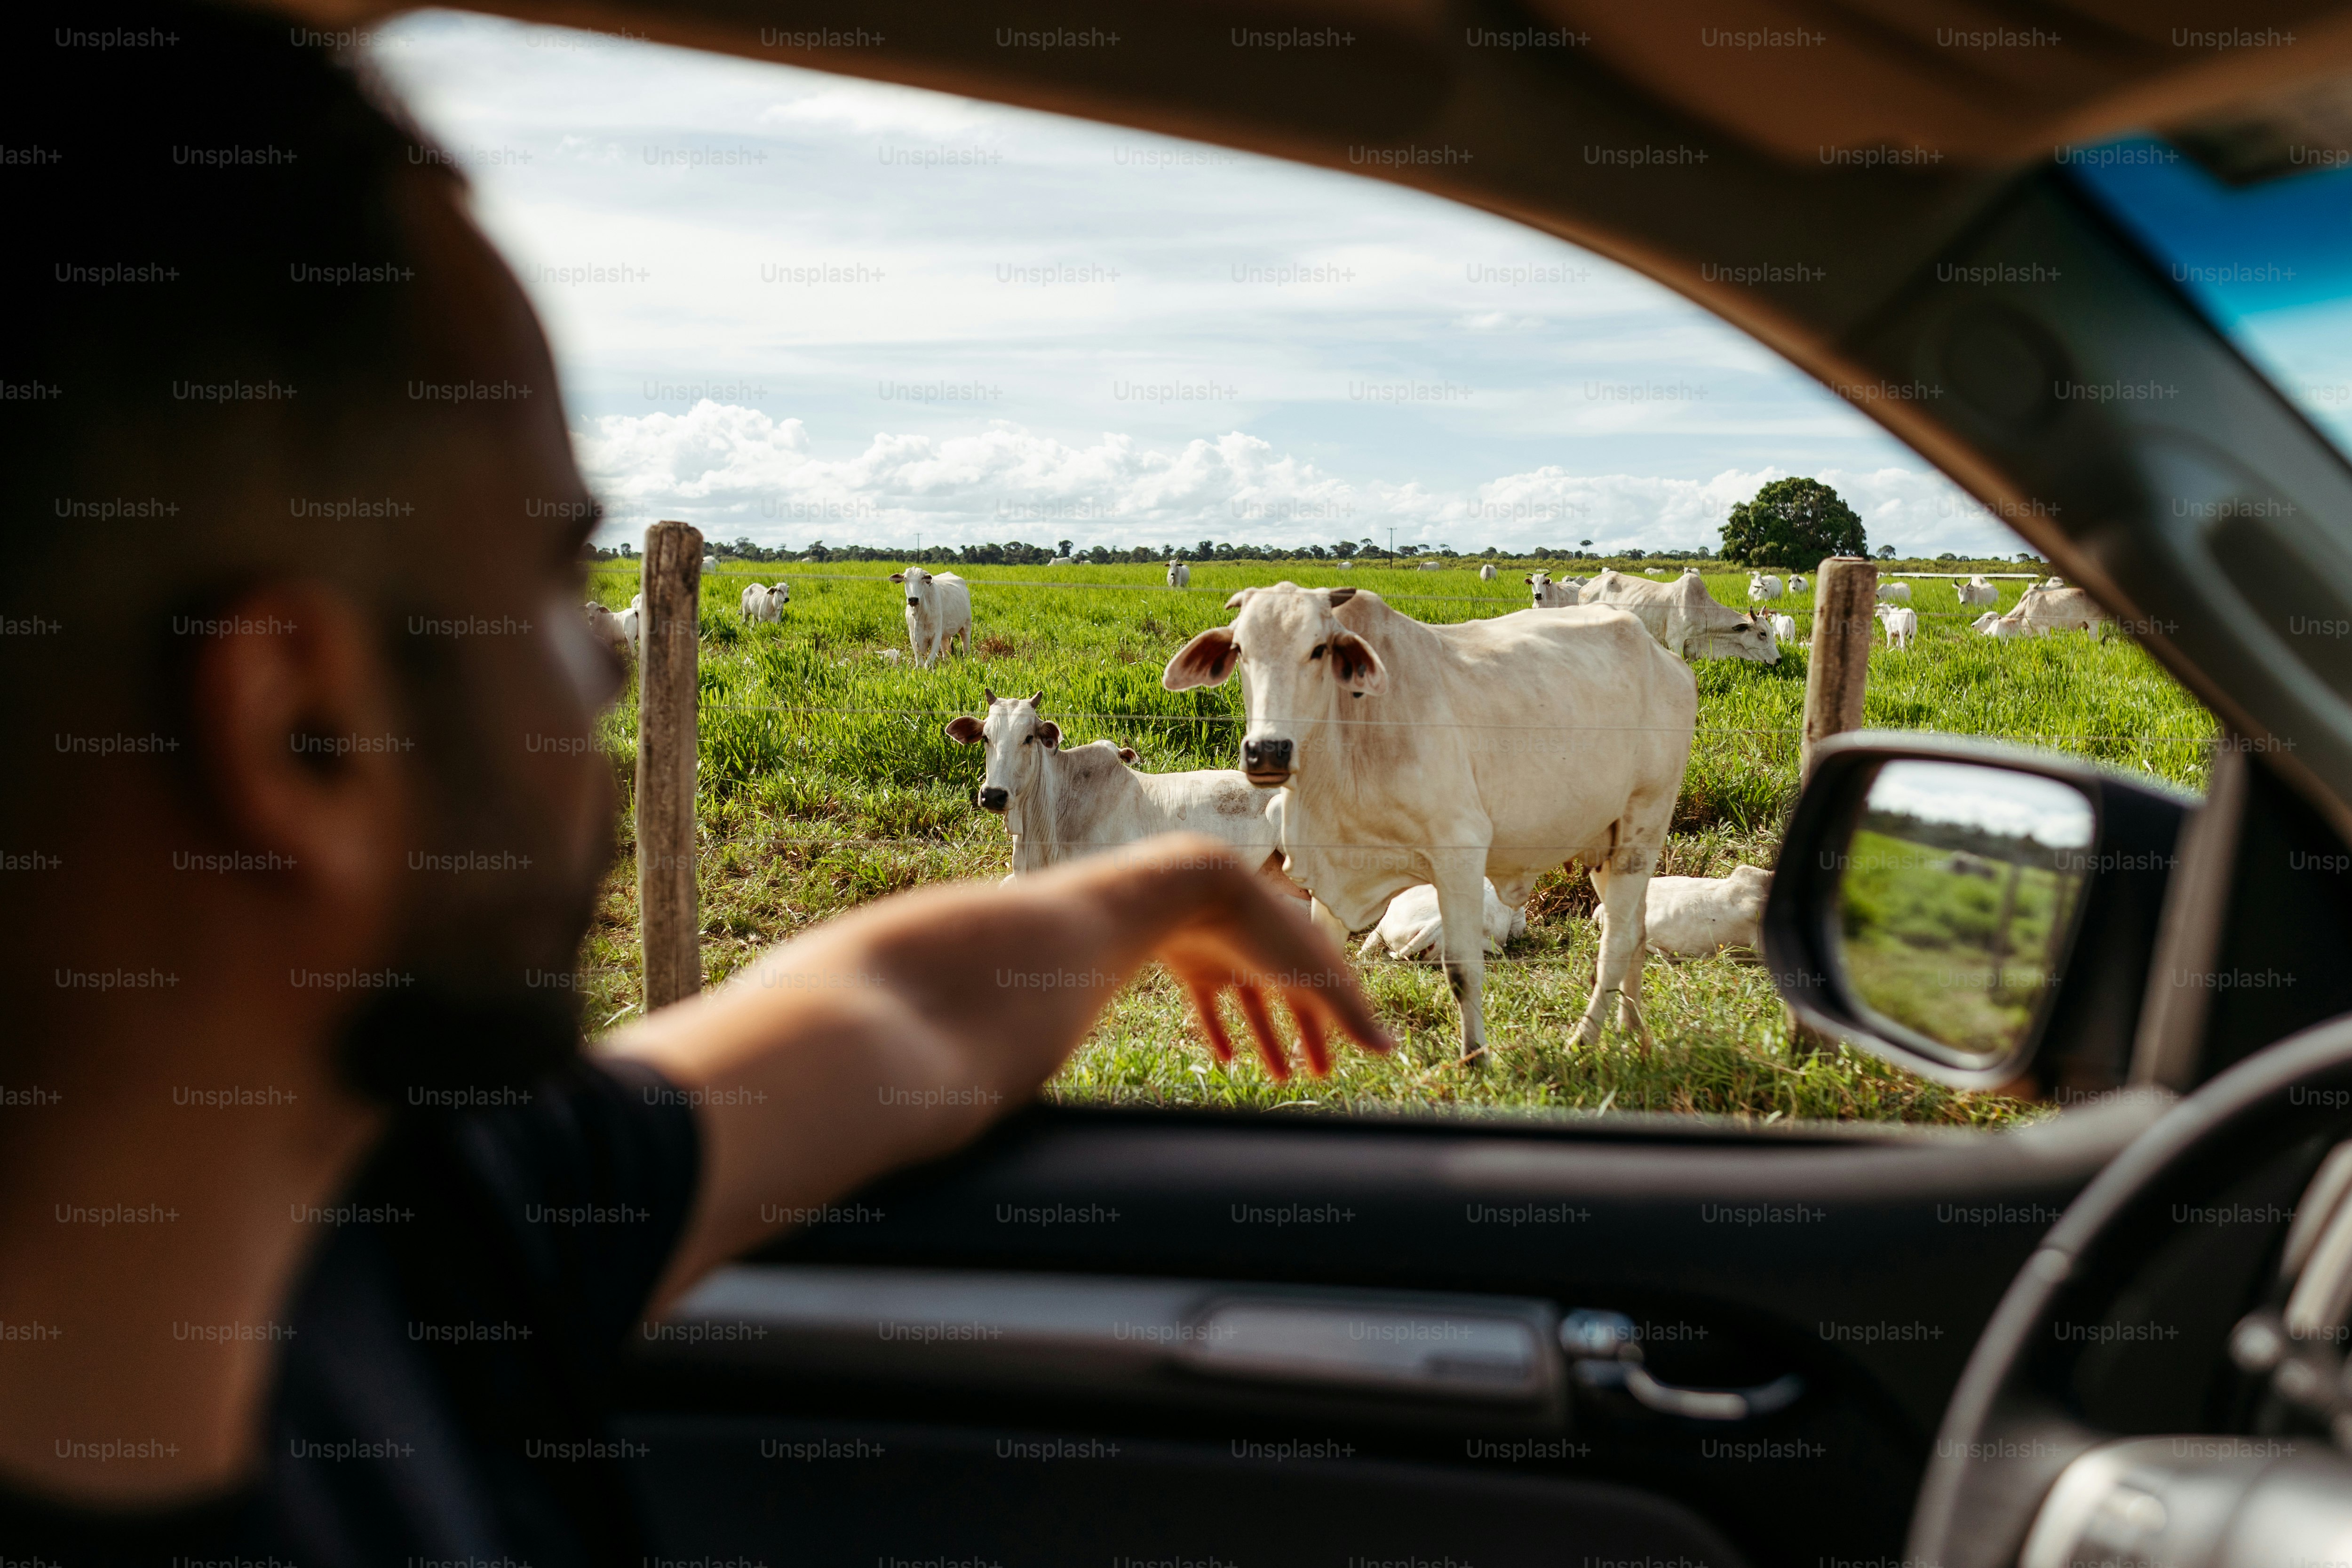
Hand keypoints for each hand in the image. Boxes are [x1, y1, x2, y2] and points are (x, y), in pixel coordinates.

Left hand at [1142, 850, 1391, 1080]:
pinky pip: (1209, 1008)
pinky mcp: (1197, 969)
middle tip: (1319, 1073)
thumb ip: (1350, 1015)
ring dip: (1269, 1043)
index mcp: (1305, 950)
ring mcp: (1233, 960)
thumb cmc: (1264, 932)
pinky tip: (1227, 1061)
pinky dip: (1218, 1034)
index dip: (1346, 1021)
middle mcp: (1271, 954)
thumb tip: (1391, 1049)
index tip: (1355, 1051)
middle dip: (1311, 1036)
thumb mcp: (1315, 978)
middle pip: (1297, 1002)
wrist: (1195, 894)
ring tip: (1280, 1078)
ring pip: (1254, 1008)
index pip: (1334, 990)